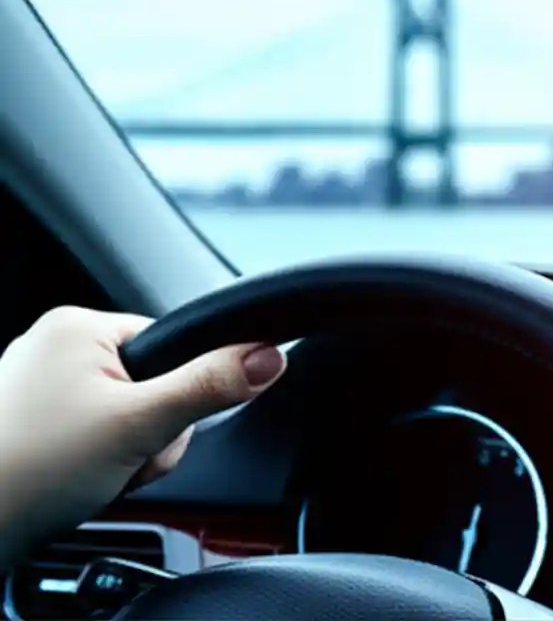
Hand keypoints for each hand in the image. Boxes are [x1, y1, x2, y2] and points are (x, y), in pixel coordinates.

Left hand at [0, 306, 284, 567]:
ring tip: (95, 472)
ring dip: (127, 453)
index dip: (180, 394)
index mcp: (77, 326)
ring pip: (125, 416)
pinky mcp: (29, 423)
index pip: (170, 345)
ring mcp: (36, 386)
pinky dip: (97, 462)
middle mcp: (52, 346)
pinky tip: (78, 479)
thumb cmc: (31, 471)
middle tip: (122, 458)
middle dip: (151, 434)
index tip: (157, 426)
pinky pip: (94, 435)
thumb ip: (211, 387)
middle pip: (152, 385)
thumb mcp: (141, 425)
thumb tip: (270, 355)